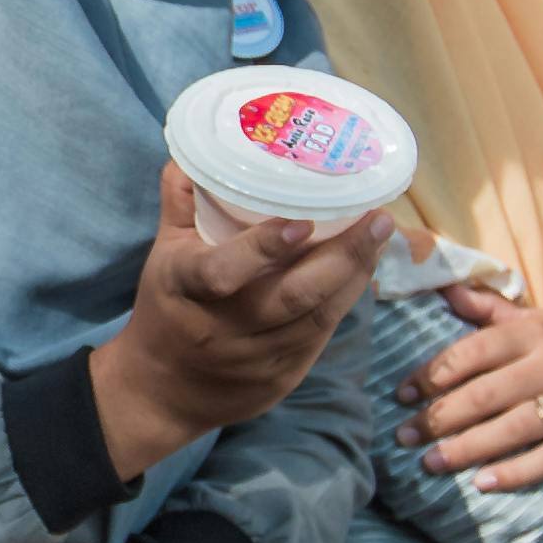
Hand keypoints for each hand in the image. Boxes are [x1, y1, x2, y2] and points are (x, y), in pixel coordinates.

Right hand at [88, 166, 383, 475]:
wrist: (162, 391)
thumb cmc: (166, 308)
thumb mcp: (162, 256)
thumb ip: (180, 203)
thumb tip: (193, 152)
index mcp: (186, 290)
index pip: (222, 272)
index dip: (262, 249)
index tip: (301, 222)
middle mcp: (223, 329)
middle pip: (291, 297)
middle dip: (343, 257)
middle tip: (378, 219)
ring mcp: (256, 359)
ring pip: (317, 318)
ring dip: (355, 276)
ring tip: (380, 237)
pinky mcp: (280, 380)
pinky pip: (320, 338)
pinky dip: (344, 301)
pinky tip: (361, 271)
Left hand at [402, 284, 542, 490]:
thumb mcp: (537, 320)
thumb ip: (488, 309)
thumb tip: (444, 288)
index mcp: (533, 333)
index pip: (472, 352)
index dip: (433, 375)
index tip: (401, 395)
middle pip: (485, 394)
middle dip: (438, 418)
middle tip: (404, 436)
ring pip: (511, 429)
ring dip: (465, 449)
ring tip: (429, 463)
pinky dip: (515, 473)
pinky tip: (482, 483)